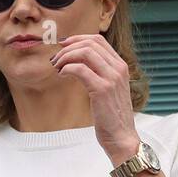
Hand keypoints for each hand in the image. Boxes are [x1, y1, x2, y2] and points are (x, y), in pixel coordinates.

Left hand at [49, 33, 138, 162]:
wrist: (121, 137)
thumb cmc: (112, 117)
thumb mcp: (110, 90)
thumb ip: (100, 74)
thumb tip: (78, 62)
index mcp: (121, 66)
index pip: (98, 40)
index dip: (78, 39)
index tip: (64, 46)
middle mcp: (118, 68)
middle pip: (90, 43)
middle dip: (69, 48)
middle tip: (56, 59)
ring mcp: (112, 78)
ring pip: (85, 53)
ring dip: (66, 57)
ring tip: (57, 67)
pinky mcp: (102, 89)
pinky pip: (80, 69)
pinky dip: (67, 68)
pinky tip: (62, 75)